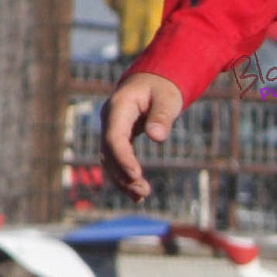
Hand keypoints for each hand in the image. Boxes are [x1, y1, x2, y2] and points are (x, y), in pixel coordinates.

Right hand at [101, 71, 183, 197]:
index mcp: (119, 106)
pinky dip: (124, 176)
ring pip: (109, 159)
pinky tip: (137, 192)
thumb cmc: (162, 88)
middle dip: (122, 174)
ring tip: (141, 196)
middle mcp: (109, 119)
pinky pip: (116, 159)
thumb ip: (162, 116)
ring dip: (122, 179)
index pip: (114, 136)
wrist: (152, 81)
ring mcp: (110, 128)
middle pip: (108, 152)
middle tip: (143, 192)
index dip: (122, 158)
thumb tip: (156, 137)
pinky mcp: (116, 138)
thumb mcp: (168, 99)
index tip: (136, 175)